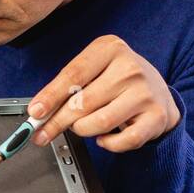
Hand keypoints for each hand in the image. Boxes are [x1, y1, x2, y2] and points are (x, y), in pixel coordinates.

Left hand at [28, 35, 180, 151]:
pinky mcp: (157, 116)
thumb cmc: (117, 80)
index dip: (50, 96)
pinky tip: (103, 138)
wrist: (158, 92)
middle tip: (43, 133)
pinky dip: (107, 144)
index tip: (35, 113)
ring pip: (99, 122)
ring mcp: (145, 93)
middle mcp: (130, 68)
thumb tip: (38, 112)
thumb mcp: (94, 71)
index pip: (73, 74)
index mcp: (110, 48)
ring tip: (81, 126)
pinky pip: (123, 141)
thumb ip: (67, 87)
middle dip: (58, 122)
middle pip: (83, 102)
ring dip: (82, 130)